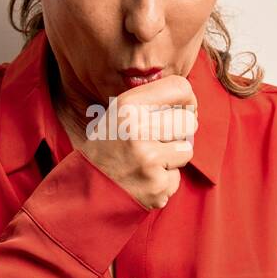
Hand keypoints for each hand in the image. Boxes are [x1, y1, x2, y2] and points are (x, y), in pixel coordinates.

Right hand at [78, 75, 198, 209]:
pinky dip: (164, 180)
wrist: (87, 189)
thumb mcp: (119, 115)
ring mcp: (148, 159)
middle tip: (159, 141)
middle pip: (188, 121)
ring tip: (147, 162)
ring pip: (186, 150)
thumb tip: (189, 101)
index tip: (185, 110)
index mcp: (127, 105)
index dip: (188, 100)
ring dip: (172, 158)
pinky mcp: (156, 185)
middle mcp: (137, 128)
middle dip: (179, 133)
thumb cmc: (109, 149)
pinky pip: (177, 177)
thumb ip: (150, 103)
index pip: (180, 88)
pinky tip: (143, 179)